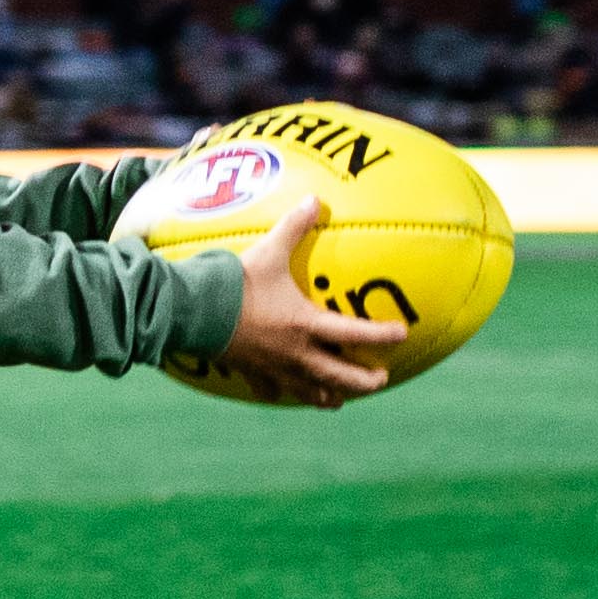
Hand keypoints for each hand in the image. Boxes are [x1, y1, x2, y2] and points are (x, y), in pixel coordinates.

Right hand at [215, 196, 402, 407]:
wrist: (195, 313)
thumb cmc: (234, 283)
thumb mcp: (268, 251)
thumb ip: (294, 226)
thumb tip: (315, 200)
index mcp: (306, 325)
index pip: (355, 335)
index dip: (382, 336)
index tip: (402, 334)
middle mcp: (296, 353)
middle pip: (340, 377)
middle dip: (365, 382)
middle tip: (381, 379)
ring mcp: (274, 369)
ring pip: (310, 393)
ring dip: (329, 396)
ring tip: (339, 399)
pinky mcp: (251, 374)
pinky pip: (270, 391)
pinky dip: (281, 393)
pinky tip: (283, 391)